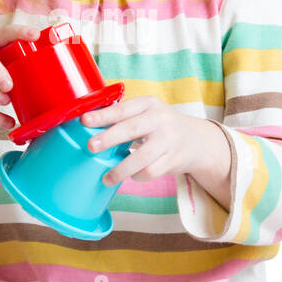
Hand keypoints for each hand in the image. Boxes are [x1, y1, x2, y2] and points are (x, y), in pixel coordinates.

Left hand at [79, 96, 207, 185]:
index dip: (103, 115)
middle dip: (109, 138)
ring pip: (141, 157)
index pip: (123, 109)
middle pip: (131, 129)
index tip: (84, 121)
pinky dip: (137, 176)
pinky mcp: (173, 159)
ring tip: (106, 178)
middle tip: (91, 146)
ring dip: (121, 169)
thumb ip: (124, 115)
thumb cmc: (160, 125)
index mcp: (148, 104)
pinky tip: (130, 176)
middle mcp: (160, 119)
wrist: (196, 139)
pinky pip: (151, 171)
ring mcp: (168, 140)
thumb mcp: (147, 111)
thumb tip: (88, 123)